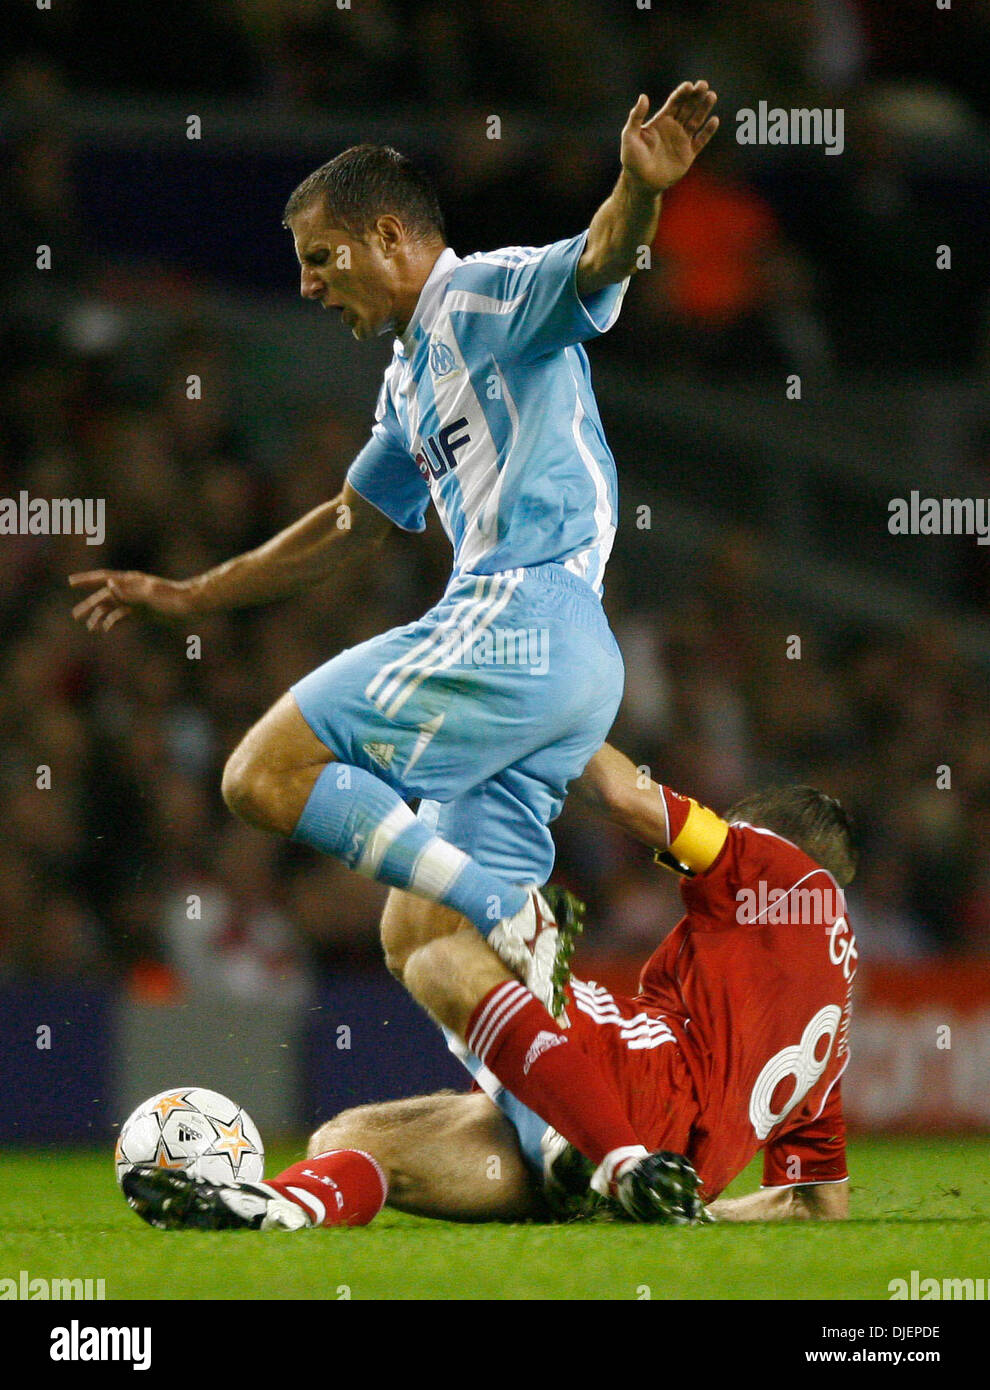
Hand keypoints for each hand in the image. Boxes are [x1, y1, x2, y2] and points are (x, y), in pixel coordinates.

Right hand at [68, 569, 194, 632]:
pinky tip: (105, 630)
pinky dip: (113, 622)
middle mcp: (131, 589)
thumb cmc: (172, 598)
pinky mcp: (142, 612)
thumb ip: (128, 592)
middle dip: (89, 606)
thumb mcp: (149, 596)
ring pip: (112, 608)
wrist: (191, 606)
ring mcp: (136, 601)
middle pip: (104, 596)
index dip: (86, 580)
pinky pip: (123, 616)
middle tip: (74, 615)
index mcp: (131, 581)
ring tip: (89, 628)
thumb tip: (108, 586)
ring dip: (100, 617)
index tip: (70, 582)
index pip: (104, 578)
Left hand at [620, 82, 718, 192]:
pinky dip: (708, 131)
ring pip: (696, 120)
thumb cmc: (632, 159)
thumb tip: (643, 96)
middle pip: (687, 107)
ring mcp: (682, 140)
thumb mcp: (630, 136)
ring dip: (704, 108)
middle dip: (695, 96)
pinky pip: (701, 140)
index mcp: (661, 121)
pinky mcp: (688, 154)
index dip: (681, 93)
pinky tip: (714, 120)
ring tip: (712, 96)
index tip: (689, 85)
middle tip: (703, 84)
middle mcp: (673, 128)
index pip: (674, 103)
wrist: (641, 182)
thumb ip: (636, 116)